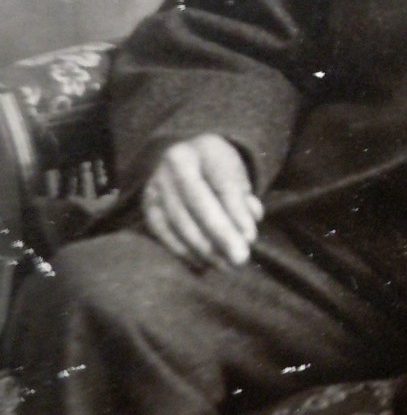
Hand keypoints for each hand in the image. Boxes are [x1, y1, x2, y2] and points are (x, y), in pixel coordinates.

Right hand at [142, 134, 262, 269]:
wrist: (188, 156)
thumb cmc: (218, 169)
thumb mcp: (237, 176)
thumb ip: (243, 201)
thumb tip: (246, 233)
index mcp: (205, 148)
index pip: (223, 183)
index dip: (237, 212)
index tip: (250, 238)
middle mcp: (175, 161)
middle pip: (198, 202)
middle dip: (221, 234)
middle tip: (239, 259)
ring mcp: (157, 181)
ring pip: (178, 219)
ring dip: (203, 248)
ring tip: (225, 265)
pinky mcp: (147, 202)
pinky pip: (161, 229)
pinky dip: (181, 249)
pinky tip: (201, 262)